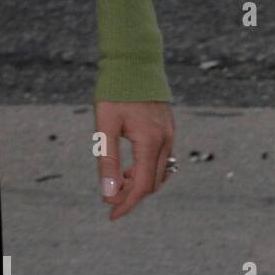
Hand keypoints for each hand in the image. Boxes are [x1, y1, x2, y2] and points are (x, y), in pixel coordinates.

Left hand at [95, 101, 174, 220]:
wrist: (134, 60)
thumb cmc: (116, 91)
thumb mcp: (105, 127)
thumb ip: (108, 162)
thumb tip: (109, 194)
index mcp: (150, 140)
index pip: (143, 185)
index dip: (127, 203)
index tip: (111, 214)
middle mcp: (165, 138)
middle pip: (154, 182)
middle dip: (132, 195)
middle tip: (109, 198)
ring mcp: (169, 132)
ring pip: (160, 171)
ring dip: (141, 183)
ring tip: (118, 181)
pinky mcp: (167, 126)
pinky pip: (162, 158)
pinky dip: (148, 169)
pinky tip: (130, 166)